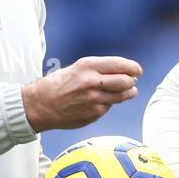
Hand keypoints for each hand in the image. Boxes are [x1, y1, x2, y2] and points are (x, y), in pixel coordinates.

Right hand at [22, 56, 142, 131]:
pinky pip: (110, 107)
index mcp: (88, 66)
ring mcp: (94, 99)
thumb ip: (100, 69)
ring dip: (128, 93)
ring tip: (127, 91)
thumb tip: (125, 73)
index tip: (137, 70)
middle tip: (131, 81)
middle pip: (126, 81)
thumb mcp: (78, 68)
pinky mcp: (94, 113)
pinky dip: (110, 103)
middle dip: (131, 81)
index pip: (120, 64)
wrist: (41, 104)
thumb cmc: (60, 84)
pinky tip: (101, 101)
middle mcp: (92, 81)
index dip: (133, 67)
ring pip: (122, 96)